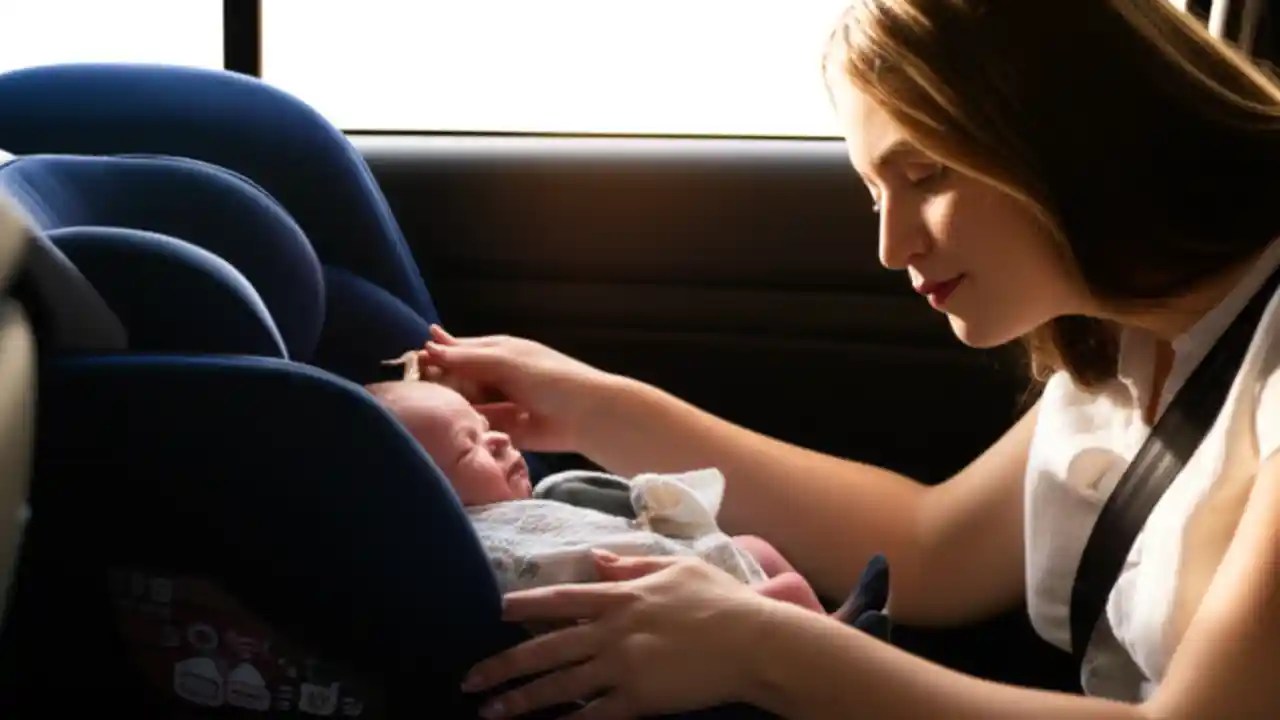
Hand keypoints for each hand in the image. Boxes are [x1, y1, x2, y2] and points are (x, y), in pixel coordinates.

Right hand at [420, 326, 622, 451]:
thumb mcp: (504, 361)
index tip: (409, 363)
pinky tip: (446, 428)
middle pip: (459, 378)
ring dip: (452, 405)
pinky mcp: (505, 429)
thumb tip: (427, 346)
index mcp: (498, 350)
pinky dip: (468, 426)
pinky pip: (479, 426)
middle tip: (412, 389)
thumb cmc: (548, 377)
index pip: (458, 350)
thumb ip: (465, 357)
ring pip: (467, 402)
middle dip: (440, 383)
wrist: (585, 414)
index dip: (436, 355)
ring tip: (423, 409)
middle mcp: (497, 375)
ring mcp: (501, 403)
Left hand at [461, 551, 775, 718]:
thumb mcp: (675, 567)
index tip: (494, 611)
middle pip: (547, 648)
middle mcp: (613, 631)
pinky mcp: (639, 699)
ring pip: (560, 686)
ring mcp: (623, 667)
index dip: (524, 605)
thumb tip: (595, 559)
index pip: (560, 600)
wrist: (752, 641)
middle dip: (505, 665)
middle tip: (470, 679)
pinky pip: (593, 717)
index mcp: (620, 597)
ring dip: (521, 700)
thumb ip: (630, 565)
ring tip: (490, 711)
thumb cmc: (720, 600)